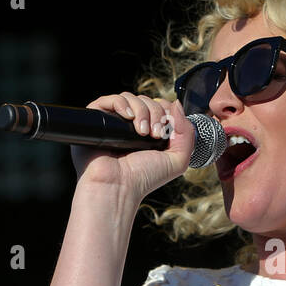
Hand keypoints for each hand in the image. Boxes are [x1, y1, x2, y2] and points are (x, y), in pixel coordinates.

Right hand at [70, 92, 195, 198]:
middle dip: (155, 113)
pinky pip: (109, 99)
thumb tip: (176, 104)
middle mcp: (131, 126)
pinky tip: (127, 117)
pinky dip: (121, 103)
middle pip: (146, 100)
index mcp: (149, 133)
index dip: (166, 110)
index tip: (166, 129)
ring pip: (129, 98)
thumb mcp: (177, 160)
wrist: (118, 187)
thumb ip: (187, 133)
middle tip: (154, 135)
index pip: (159, 106)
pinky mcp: (98, 121)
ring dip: (141, 110)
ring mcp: (114, 123)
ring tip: (141, 132)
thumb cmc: (144, 178)